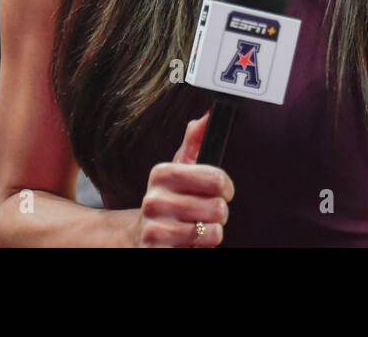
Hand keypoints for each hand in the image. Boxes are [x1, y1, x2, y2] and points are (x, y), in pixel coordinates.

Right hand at [132, 112, 233, 246]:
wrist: (142, 236)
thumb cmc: (170, 200)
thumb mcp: (180, 169)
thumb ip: (195, 141)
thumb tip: (208, 115)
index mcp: (162, 174)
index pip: (217, 179)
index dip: (226, 188)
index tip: (221, 191)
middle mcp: (154, 200)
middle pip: (218, 207)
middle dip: (218, 212)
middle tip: (204, 213)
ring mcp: (154, 229)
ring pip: (213, 231)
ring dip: (212, 231)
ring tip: (197, 227)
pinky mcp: (157, 251)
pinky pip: (201, 248)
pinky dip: (203, 247)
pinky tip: (189, 242)